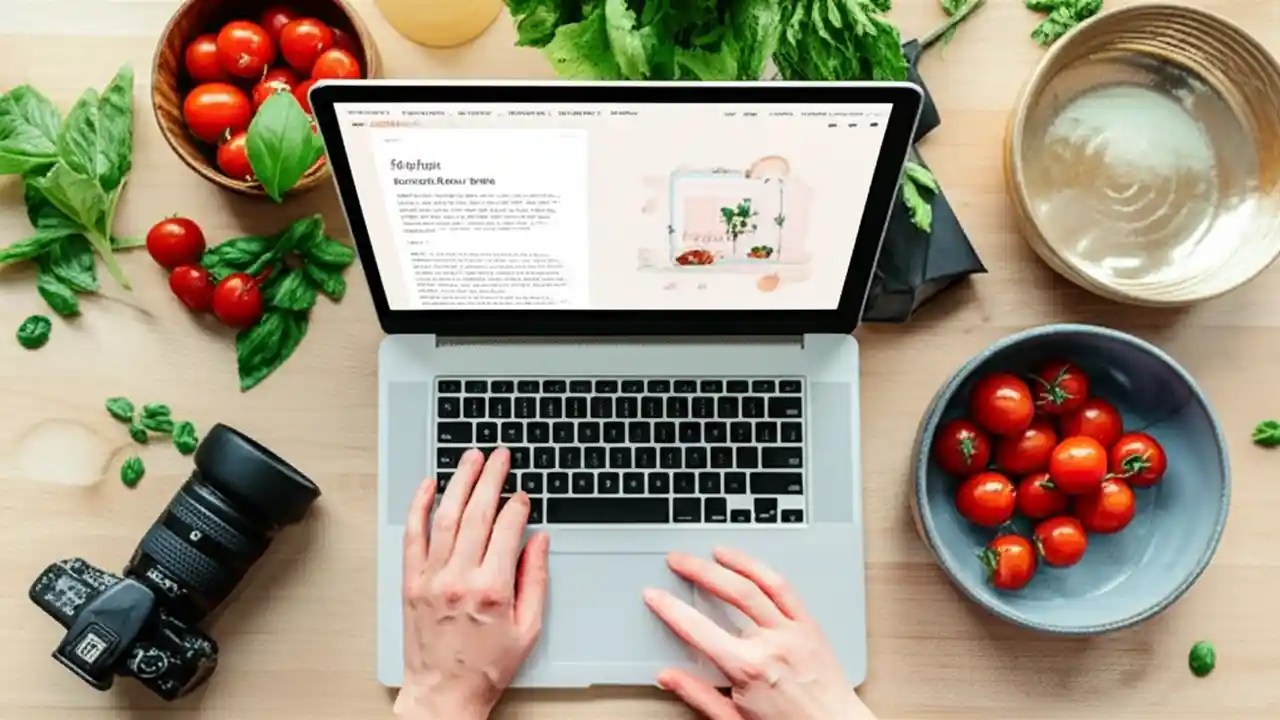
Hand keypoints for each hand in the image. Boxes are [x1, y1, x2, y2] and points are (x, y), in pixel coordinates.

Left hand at [394, 448, 549, 719]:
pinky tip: (428, 486)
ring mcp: (431, 578)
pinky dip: (420, 506)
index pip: (508, 529)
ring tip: (471, 459)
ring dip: (460, 482)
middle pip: (477, 513)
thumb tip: (538, 541)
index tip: (523, 494)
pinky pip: (413, 535)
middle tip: (500, 456)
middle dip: (491, 478)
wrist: (443, 695)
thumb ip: (535, 579)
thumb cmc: (486, 668)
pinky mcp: (411, 582)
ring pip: (446, 516)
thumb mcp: (528, 629)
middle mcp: (460, 579)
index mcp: (492, 590)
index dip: (518, 505)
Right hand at [644, 548, 874, 719]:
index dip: (670, 608)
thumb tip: (668, 676)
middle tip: (678, 560)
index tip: (655, 595)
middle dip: (699, 570)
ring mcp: (794, 631)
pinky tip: (749, 564)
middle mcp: (772, 644)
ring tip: (712, 552)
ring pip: (760, 583)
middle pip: (731, 592)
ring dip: (734, 561)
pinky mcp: (810, 626)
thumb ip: (697, 694)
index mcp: (748, 668)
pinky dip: (764, 570)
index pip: (698, 629)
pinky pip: (786, 589)